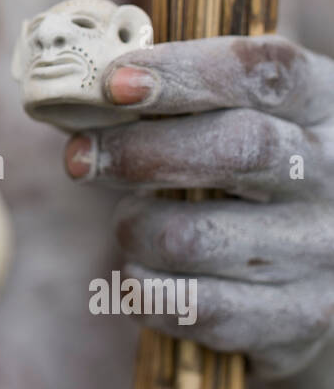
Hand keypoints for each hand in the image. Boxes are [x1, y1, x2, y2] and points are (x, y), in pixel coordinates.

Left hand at [63, 35, 333, 378]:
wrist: (315, 274)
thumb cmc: (253, 175)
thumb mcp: (244, 117)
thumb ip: (182, 98)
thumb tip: (83, 91)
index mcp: (324, 102)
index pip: (263, 73)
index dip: (185, 72)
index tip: (113, 84)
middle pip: (238, 149)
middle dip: (141, 152)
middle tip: (79, 157)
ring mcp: (323, 249)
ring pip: (195, 237)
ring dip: (135, 228)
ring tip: (129, 221)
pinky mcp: (300, 316)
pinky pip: (196, 307)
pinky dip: (146, 288)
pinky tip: (139, 272)